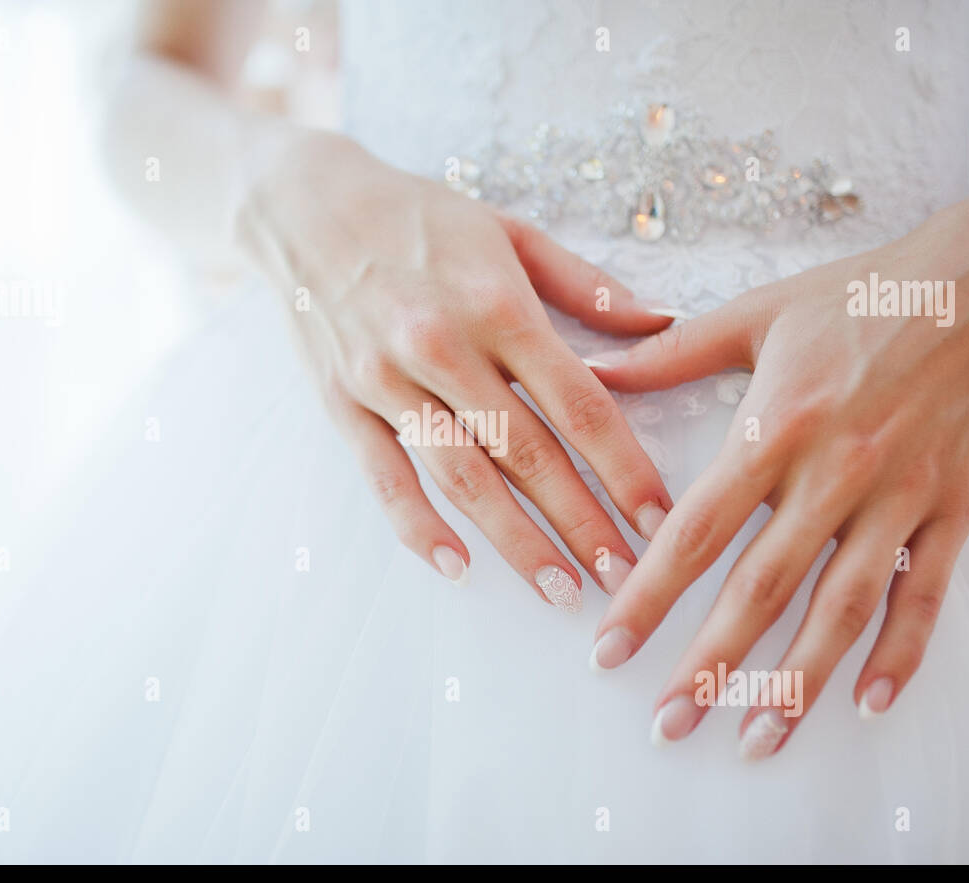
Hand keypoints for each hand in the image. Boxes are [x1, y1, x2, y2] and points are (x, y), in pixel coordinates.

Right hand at [237, 131, 674, 609]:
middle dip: (581, 523)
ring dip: (515, 541)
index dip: (624, 468)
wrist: (305, 206)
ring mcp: (388, 380)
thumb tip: (663, 323)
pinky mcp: (343, 405)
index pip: (577, 403)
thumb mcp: (510, 230)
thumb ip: (587, 285)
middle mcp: (444, 346)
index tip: (661, 519)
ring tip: (562, 591)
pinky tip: (458, 567)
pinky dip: (419, 528)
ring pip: (462, 477)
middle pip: (526, 453)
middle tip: (627, 579)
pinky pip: (385, 478)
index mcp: (498, 304)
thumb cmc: (420, 218)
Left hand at [588, 194, 968, 754]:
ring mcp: (900, 495)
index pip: (696, 531)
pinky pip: (925, 594)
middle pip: (761, 588)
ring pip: (842, 608)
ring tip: (755, 740)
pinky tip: (869, 703)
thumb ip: (670, 354)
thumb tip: (594, 374)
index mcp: (777, 424)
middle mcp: (835, 470)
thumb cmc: (860, 296)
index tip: (610, 650)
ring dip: (797, 683)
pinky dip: (902, 654)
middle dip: (709, 666)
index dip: (648, 596)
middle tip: (667, 724)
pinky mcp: (953, 508)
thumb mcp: (756, 313)